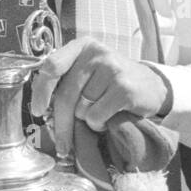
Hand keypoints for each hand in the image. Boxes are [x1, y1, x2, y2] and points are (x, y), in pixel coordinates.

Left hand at [30, 38, 172, 156]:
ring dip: (87, 119)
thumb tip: (41, 108)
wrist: (151, 85)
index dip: (41, 91)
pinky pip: (96, 116)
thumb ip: (66, 79)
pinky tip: (110, 116)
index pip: (52, 67)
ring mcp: (112, 69)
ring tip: (100, 111)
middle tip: (61, 143)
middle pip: (65, 95)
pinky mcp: (124, 89)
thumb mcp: (89, 70)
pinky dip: (99, 124)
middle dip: (61, 124)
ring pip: (81, 109)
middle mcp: (96, 54)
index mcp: (82, 46)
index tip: (39, 110)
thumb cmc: (111, 81)